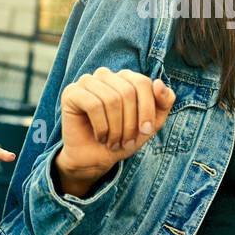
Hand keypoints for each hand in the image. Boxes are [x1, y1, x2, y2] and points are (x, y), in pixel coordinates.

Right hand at [54, 68, 175, 193]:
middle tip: (127, 141)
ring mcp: (87, 81)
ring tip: (113, 142)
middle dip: (131, 123)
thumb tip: (159, 83)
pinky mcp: (71, 93)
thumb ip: (163, 103)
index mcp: (125, 77)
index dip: (147, 109)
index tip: (146, 131)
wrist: (96, 159)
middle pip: (128, 92)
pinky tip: (100, 137)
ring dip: (116, 129)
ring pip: (111, 100)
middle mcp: (106, 75)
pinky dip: (101, 127)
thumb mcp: (150, 124)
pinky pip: (93, 105)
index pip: (143, 83)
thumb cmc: (122, 139)